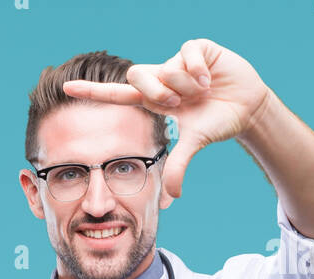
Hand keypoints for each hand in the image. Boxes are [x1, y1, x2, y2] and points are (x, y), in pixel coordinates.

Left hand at [63, 39, 272, 201]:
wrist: (247, 107)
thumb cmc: (217, 123)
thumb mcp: (195, 143)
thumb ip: (180, 165)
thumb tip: (173, 197)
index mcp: (153, 99)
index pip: (116, 95)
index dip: (93, 92)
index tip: (66, 88)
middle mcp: (161, 77)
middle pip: (137, 77)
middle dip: (159, 93)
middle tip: (181, 103)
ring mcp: (177, 61)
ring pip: (166, 69)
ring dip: (187, 85)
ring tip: (203, 91)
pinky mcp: (197, 48)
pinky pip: (187, 53)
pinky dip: (200, 69)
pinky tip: (211, 77)